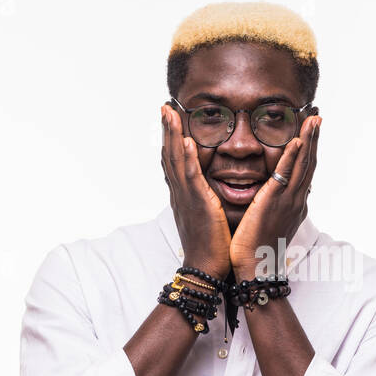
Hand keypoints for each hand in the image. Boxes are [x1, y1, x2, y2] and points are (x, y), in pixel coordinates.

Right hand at [161, 104, 230, 278]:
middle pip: (169, 155)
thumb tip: (207, 192)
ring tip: (169, 113)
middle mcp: (181, 193)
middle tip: (165, 107)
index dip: (170, 140)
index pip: (174, 162)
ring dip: (172, 135)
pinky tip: (185, 141)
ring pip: (175, 160)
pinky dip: (186, 158)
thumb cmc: (210, 246)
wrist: (206, 267)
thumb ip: (204, 200)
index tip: (169, 120)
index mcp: (184, 195)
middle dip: (167, 130)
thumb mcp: (206, 217)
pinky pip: (191, 177)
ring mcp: (187, 197)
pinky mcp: (198, 204)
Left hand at [230, 113, 320, 277]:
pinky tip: (297, 141)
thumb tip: (271, 198)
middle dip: (314, 138)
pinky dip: (294, 157)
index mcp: (295, 204)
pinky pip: (286, 175)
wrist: (256, 269)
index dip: (310, 149)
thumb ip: (273, 207)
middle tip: (318, 115)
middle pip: (310, 163)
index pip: (305, 171)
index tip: (312, 130)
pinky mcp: (274, 203)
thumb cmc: (258, 251)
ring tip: (314, 118)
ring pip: (303, 165)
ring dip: (309, 140)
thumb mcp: (270, 224)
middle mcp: (296, 200)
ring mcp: (288, 201)